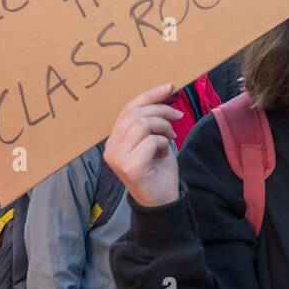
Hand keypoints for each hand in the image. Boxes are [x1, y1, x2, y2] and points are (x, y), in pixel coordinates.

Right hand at [104, 84, 183, 207]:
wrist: (162, 201)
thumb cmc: (159, 170)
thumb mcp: (154, 141)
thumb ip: (150, 122)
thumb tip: (164, 93)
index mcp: (114, 141)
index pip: (127, 110)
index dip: (149, 96)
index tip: (169, 87)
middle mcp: (111, 149)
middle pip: (135, 114)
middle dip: (161, 111)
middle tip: (177, 117)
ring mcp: (118, 159)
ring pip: (142, 124)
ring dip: (163, 127)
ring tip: (171, 137)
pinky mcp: (130, 167)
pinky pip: (151, 141)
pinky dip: (163, 143)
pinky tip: (164, 153)